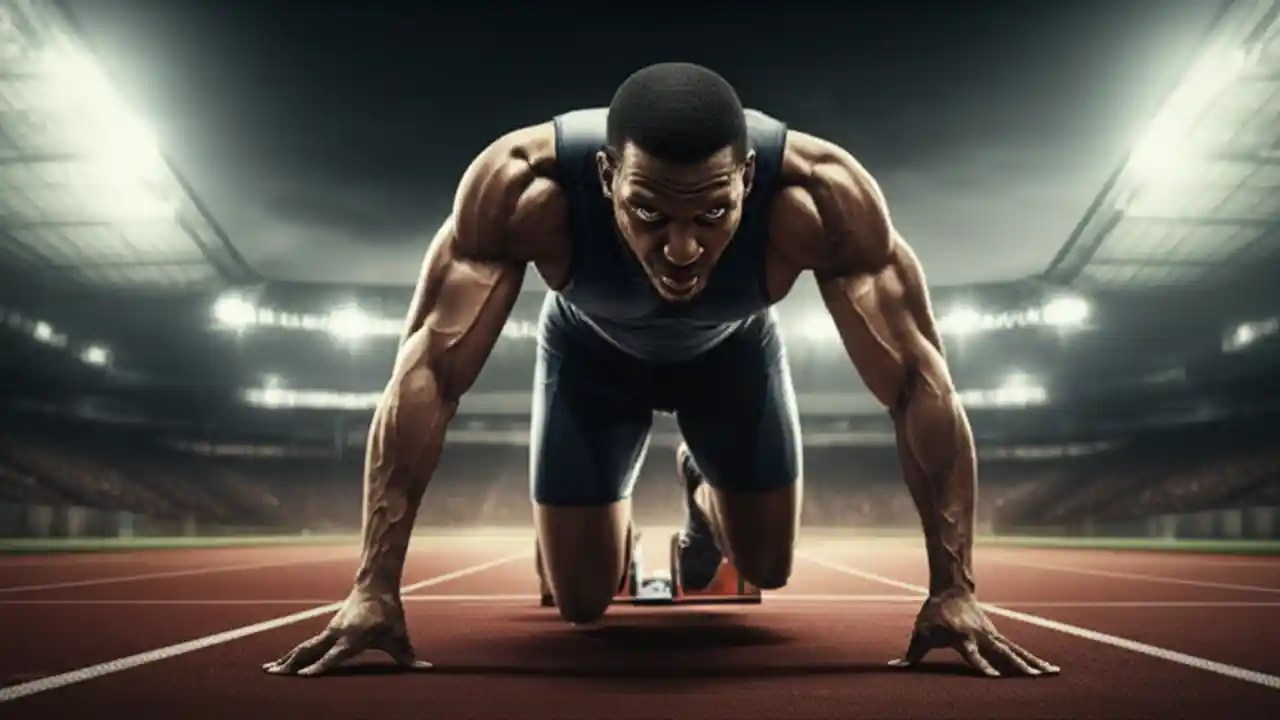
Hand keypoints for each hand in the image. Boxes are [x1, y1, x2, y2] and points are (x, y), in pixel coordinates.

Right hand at [263, 587, 431, 676]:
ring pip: (304, 648)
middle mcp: (336, 634)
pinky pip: (306, 645)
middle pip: (310, 652)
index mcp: (353, 638)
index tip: (304, 677)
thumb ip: (409, 656)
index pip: (334, 656)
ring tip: (267, 671)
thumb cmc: (389, 612)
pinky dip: (292, 654)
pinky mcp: (326, 631)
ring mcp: (329, 631)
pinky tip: (280, 663)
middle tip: (273, 676)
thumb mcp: (399, 635)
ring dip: (286, 660)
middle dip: (292, 665)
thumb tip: (427, 669)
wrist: (375, 585)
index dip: (320, 667)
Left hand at [890, 588, 1058, 676]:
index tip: (993, 678)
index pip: (973, 655)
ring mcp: (993, 636)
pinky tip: (1049, 669)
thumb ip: (911, 655)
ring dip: (1033, 663)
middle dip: (1018, 666)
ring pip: (1015, 651)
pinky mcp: (999, 636)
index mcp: (962, 638)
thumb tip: (894, 668)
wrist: (951, 590)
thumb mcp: (920, 632)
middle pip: (1002, 654)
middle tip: (1035, 678)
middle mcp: (981, 637)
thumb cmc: (933, 614)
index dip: (982, 666)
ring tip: (1052, 674)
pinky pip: (1019, 649)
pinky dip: (1034, 658)